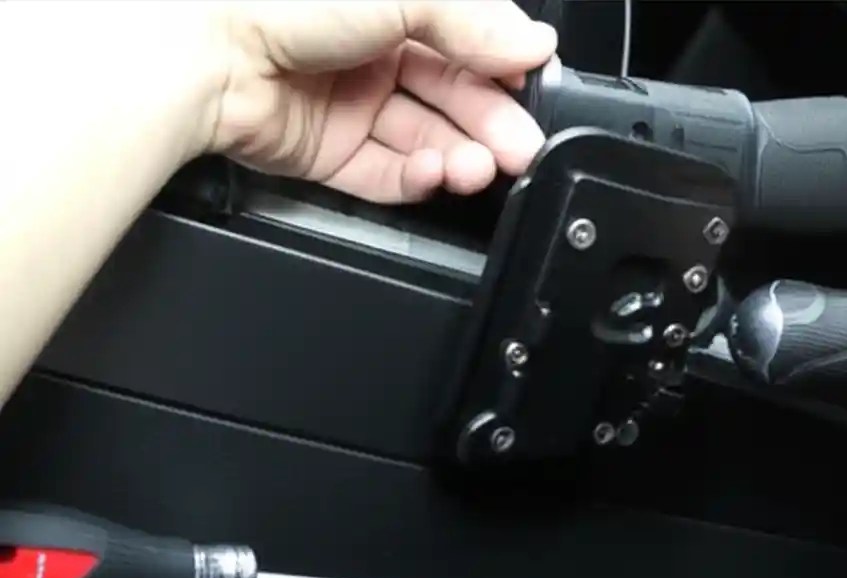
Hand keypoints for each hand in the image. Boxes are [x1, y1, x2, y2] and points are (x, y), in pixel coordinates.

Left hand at [210, 1, 556, 202]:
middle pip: (453, 96)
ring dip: (461, 156)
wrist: (197, 54)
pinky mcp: (328, 153)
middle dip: (492, 123)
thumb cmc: (276, 0)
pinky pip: (387, 174)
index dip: (505, 68)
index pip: (468, 42)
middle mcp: (372, 52)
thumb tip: (535, 42)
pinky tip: (438, 174)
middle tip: (521, 146)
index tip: (536, 88)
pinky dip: (418, 179)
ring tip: (479, 167)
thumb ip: (473, 21)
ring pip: (425, 140)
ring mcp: (350, 105)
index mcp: (390, 6)